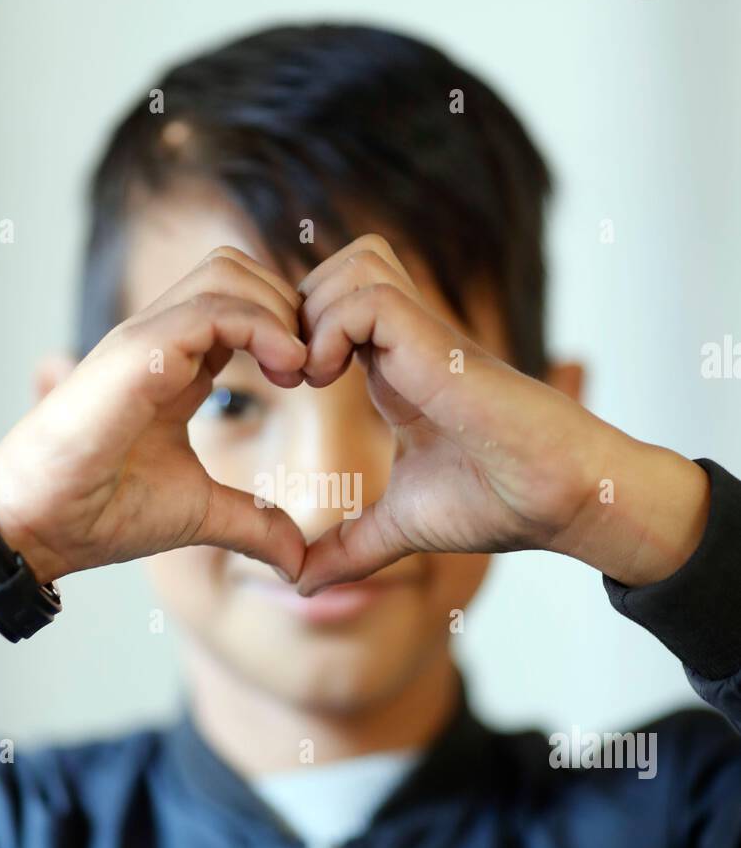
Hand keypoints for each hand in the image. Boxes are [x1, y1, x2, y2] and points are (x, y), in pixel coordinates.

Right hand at [0, 248, 308, 584]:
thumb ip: (253, 524)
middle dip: (289, 305)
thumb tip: (300, 560)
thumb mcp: (199, 514)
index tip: (313, 377)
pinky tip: (285, 367)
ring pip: (228, 272)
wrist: (35, 527)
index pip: (240, 305)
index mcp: (175, 366)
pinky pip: (211, 308)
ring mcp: (145, 339)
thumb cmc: (100, 514)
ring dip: (277, 310)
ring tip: (299, 367)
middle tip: (312, 365)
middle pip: (238, 269)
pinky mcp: (137, 351)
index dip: (287, 327)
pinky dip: (260, 325)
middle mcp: (160, 341)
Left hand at [296, 235, 709, 592]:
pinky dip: (333, 329)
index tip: (286, 386)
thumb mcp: (402, 525)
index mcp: (396, 370)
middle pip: (339, 266)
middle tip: (289, 374)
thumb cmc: (499, 503)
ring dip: (314, 313)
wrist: (561, 501)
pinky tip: (328, 380)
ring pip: (354, 264)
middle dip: (296, 310)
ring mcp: (426, 337)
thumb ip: (351, 547)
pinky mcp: (439, 345)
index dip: (298, 330)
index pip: (336, 304)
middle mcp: (409, 343)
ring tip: (309, 376)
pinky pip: (368, 298)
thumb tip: (300, 583)